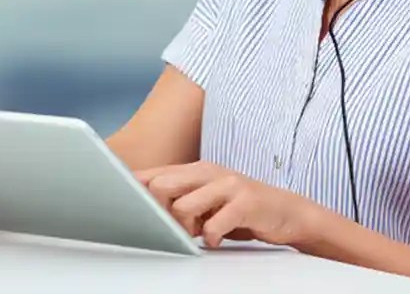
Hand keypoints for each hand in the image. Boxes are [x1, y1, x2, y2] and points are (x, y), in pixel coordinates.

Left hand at [135, 161, 320, 248]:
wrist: (287, 211)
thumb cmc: (240, 208)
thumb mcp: (206, 199)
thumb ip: (178, 198)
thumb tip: (141, 208)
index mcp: (194, 170)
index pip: (152, 174)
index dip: (135, 191)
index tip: (122, 205)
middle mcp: (208, 172)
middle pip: (160, 186)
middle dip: (160, 212)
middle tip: (173, 227)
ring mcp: (227, 185)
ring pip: (183, 206)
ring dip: (186, 228)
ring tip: (198, 233)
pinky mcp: (245, 202)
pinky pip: (214, 225)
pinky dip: (211, 238)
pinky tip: (216, 240)